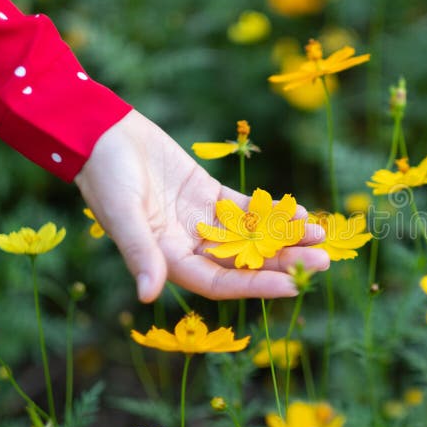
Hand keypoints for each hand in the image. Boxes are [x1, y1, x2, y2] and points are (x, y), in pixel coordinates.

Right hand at [75, 110, 328, 301]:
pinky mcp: (210, 194)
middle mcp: (190, 245)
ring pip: (251, 236)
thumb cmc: (105, 176)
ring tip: (320, 236)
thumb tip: (147, 294)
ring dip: (285, 238)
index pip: (220, 283)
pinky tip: (300, 213)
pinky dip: (272, 212)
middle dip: (284, 263)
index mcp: (168, 259)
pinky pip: (248, 209)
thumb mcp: (123, 214)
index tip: (293, 285)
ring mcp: (203, 220)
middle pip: (245, 263)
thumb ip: (140, 253)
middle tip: (323, 262)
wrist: (103, 133)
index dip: (256, 287)